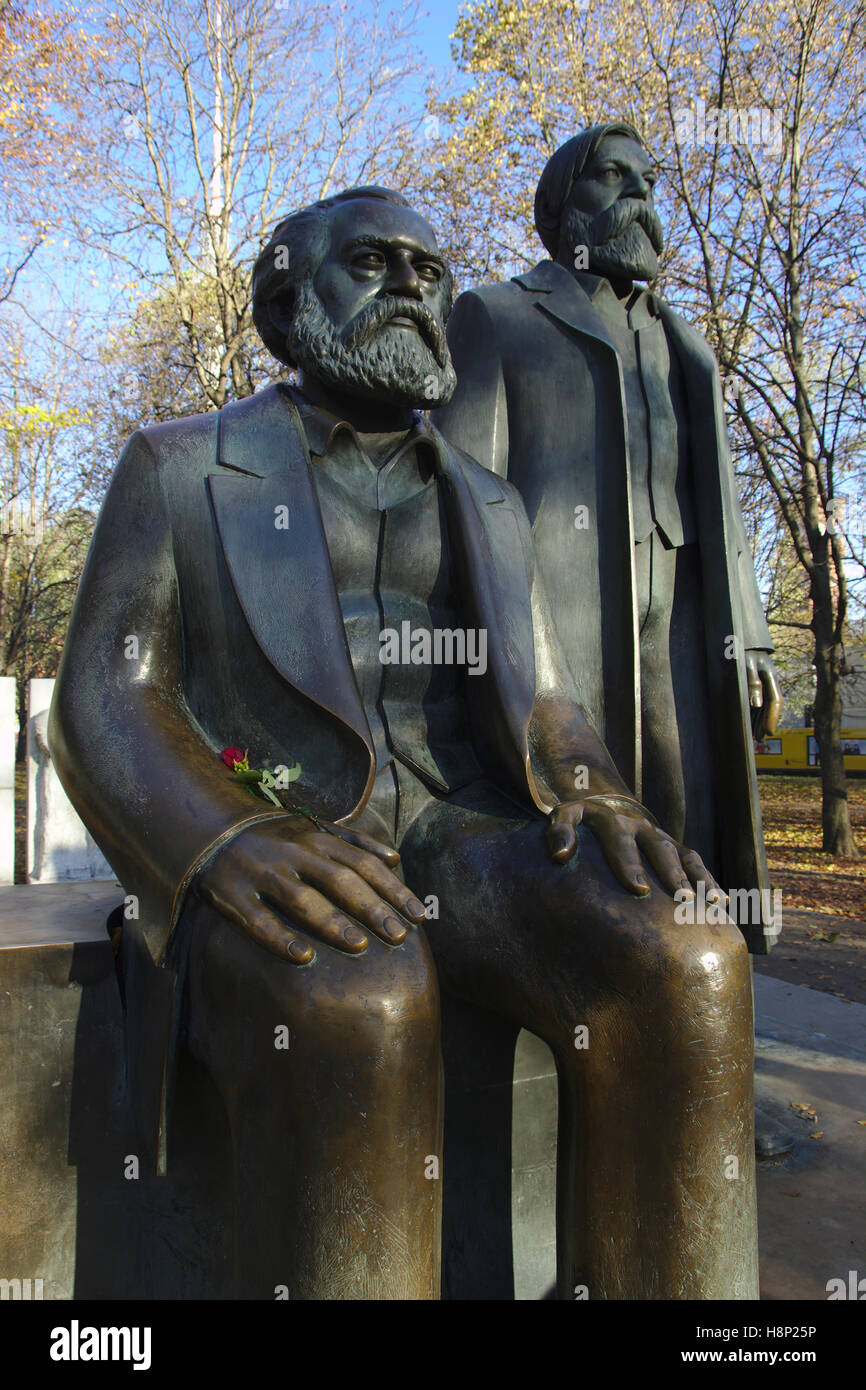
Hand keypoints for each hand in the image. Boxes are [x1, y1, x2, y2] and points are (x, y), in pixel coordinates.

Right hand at [194, 815, 426, 962]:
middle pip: (341, 881)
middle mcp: (294, 854)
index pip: (365, 865)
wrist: (211, 831)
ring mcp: (264, 873)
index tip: (419, 916)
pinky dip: (280, 937)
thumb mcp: (314, 830)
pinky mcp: (234, 895)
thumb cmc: (275, 837)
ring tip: (360, 944)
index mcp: (317, 840)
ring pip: (303, 899)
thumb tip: (395, 858)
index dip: (393, 890)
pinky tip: (302, 956)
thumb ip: (355, 842)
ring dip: (333, 921)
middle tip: (398, 936)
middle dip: (372, 908)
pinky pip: (258, 920)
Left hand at [546, 798, 726, 901]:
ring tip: (712, 903)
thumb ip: (558, 832)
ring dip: (698, 879)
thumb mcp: (564, 817)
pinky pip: (695, 862)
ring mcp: (661, 837)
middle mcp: (642, 828)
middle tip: (683, 899)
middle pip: (660, 849)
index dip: (630, 864)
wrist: (600, 806)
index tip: (638, 889)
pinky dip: (709, 880)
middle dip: (672, 875)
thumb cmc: (578, 824)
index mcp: (613, 822)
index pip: (622, 842)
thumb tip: (559, 855)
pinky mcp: (673, 847)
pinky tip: (723, 903)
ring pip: (684, 856)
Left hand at [745, 649, 781, 739]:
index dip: (772, 718)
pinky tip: (751, 722)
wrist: (743, 638)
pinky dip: (755, 712)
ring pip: (765, 705)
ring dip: (761, 720)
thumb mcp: (747, 664)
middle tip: (760, 738)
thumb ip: (752, 682)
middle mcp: (770, 682)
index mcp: (771, 677)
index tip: (769, 732)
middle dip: (766, 723)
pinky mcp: (757, 682)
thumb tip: (756, 704)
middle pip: (771, 706)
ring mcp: (765, 682)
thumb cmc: (744, 651)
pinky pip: (758, 700)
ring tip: (756, 735)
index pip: (775, 701)